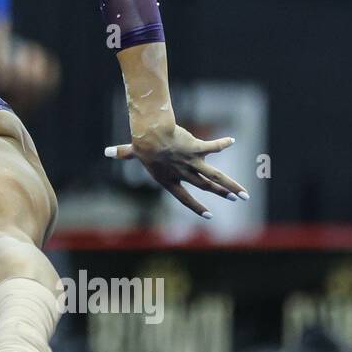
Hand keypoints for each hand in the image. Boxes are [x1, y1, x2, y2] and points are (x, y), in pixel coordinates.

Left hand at [105, 125, 247, 219]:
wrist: (153, 137)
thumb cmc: (142, 145)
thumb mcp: (132, 152)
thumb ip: (122, 153)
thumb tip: (106, 151)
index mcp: (169, 179)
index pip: (185, 198)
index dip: (196, 206)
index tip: (209, 215)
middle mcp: (184, 174)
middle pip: (206, 187)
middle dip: (222, 194)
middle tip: (236, 199)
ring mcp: (192, 163)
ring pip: (215, 176)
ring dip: (231, 184)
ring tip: (244, 193)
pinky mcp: (198, 149)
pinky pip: (212, 147)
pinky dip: (221, 143)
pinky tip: (231, 140)